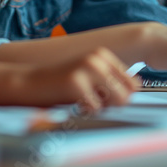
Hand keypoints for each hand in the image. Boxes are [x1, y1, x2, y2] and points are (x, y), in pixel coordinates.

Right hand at [17, 47, 136, 111]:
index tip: (106, 99)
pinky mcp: (76, 82)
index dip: (122, 97)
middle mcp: (97, 58)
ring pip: (115, 101)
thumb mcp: (89, 77)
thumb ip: (110, 80)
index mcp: (102, 55)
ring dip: (101, 108)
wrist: (29, 83)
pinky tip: (73, 103)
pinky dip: (86, 112)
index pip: (133, 83)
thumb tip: (137, 88)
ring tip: (84, 102)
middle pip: (127, 94)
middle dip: (113, 105)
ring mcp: (87, 68)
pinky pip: (96, 108)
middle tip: (92, 102)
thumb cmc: (60, 84)